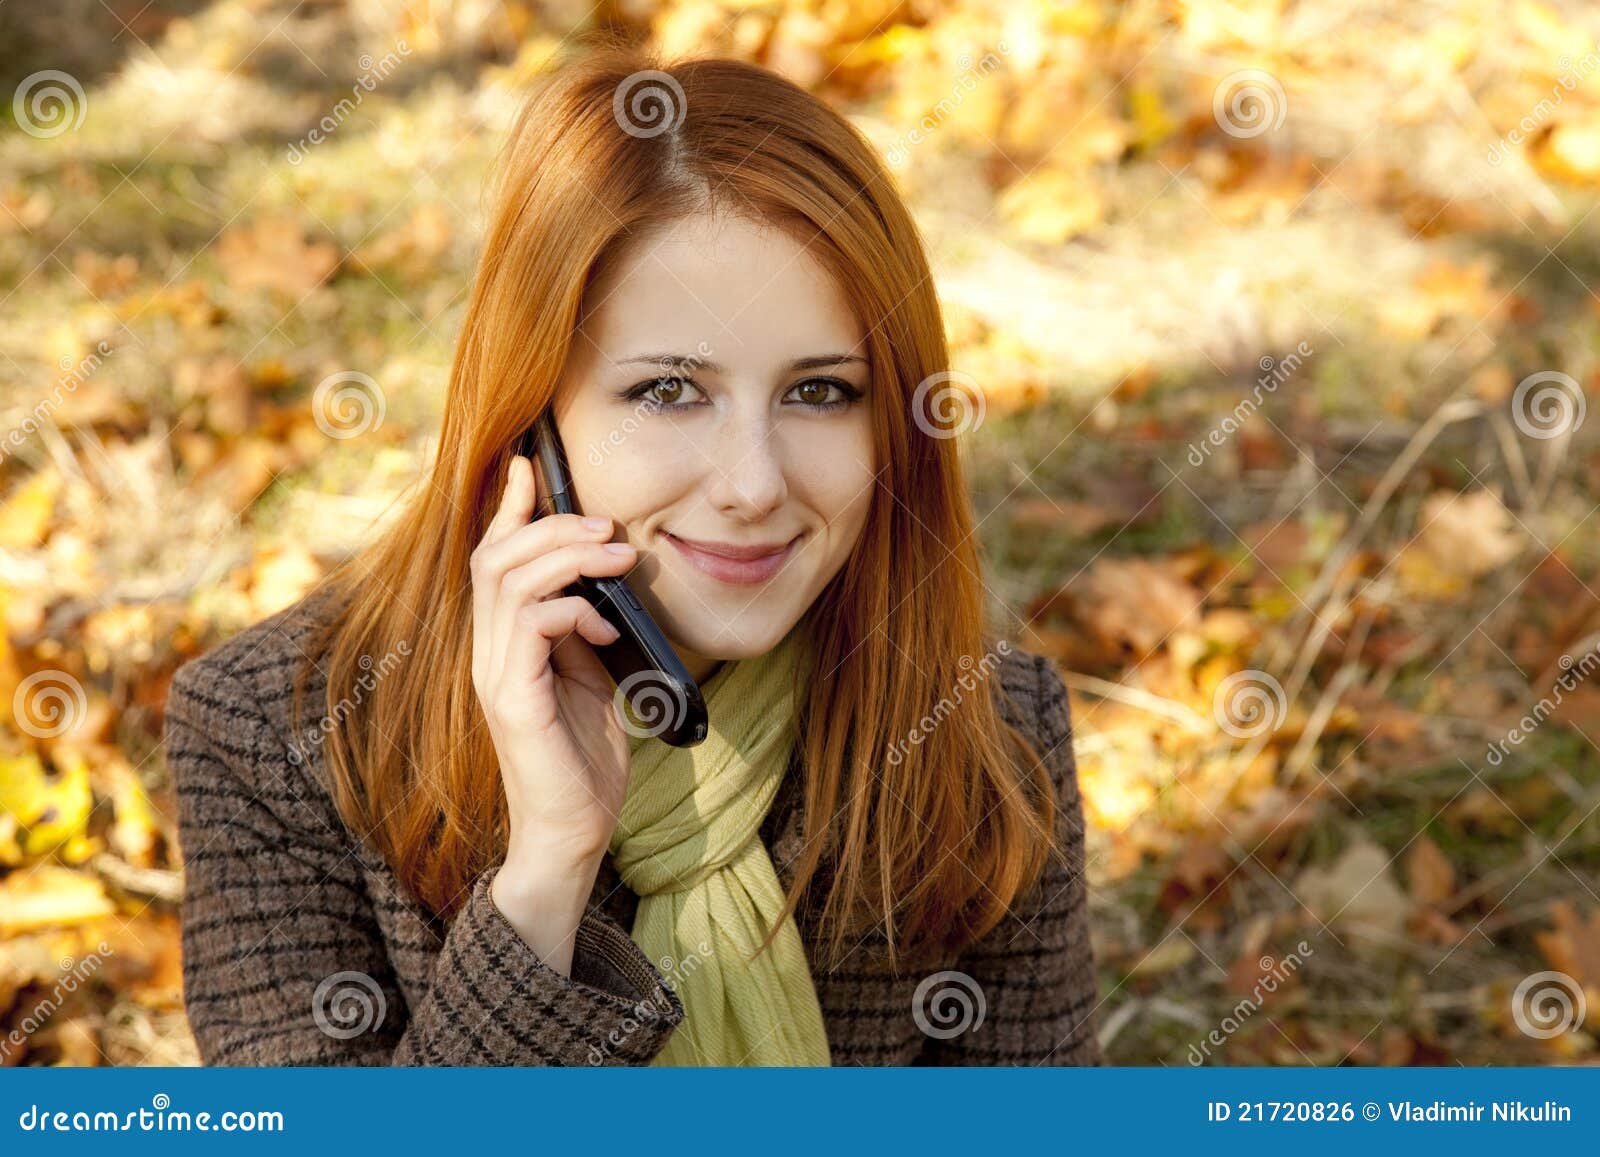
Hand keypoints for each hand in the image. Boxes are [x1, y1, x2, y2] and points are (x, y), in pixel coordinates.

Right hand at [470, 454, 637, 877]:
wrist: (573, 833)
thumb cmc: (584, 760)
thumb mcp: (592, 678)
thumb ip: (586, 631)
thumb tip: (606, 583)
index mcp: (504, 644)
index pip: (492, 559)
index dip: (509, 508)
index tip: (533, 466)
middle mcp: (488, 652)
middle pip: (495, 556)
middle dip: (552, 525)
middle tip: (608, 526)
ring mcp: (495, 675)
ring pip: (509, 581)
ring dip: (569, 557)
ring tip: (619, 557)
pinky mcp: (513, 700)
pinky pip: (530, 626)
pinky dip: (574, 609)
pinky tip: (607, 624)